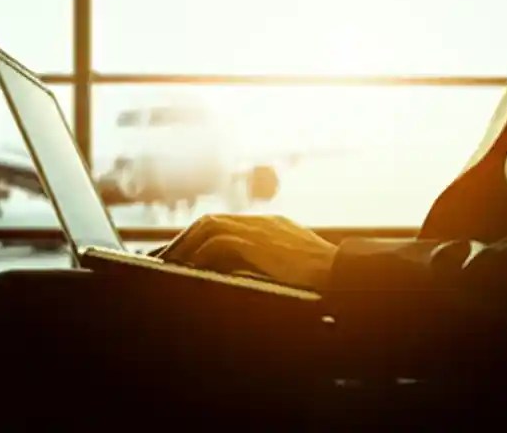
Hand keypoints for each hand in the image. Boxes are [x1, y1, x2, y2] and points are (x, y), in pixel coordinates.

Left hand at [158, 215, 336, 290]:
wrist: (349, 277)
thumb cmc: (326, 283)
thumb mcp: (292, 272)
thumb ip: (266, 269)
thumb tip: (235, 283)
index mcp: (271, 229)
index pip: (223, 227)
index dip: (195, 241)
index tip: (173, 257)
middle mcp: (264, 224)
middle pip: (210, 223)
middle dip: (181, 242)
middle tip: (157, 262)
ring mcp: (263, 229)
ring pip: (209, 228)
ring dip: (184, 247)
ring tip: (164, 267)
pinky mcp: (261, 243)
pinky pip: (219, 244)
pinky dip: (199, 257)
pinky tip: (185, 271)